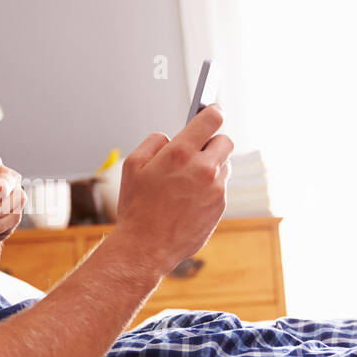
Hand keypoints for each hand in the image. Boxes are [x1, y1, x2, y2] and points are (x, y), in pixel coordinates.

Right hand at [111, 104, 233, 277]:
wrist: (146, 246)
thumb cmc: (137, 207)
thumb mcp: (132, 165)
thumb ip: (154, 142)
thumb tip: (170, 137)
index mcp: (180, 153)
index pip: (211, 119)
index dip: (213, 111)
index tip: (213, 110)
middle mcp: (203, 168)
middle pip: (225, 141)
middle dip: (212, 142)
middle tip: (198, 150)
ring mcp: (215, 189)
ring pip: (223, 166)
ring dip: (211, 167)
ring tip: (188, 181)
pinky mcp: (220, 206)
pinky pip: (220, 187)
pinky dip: (209, 188)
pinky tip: (189, 199)